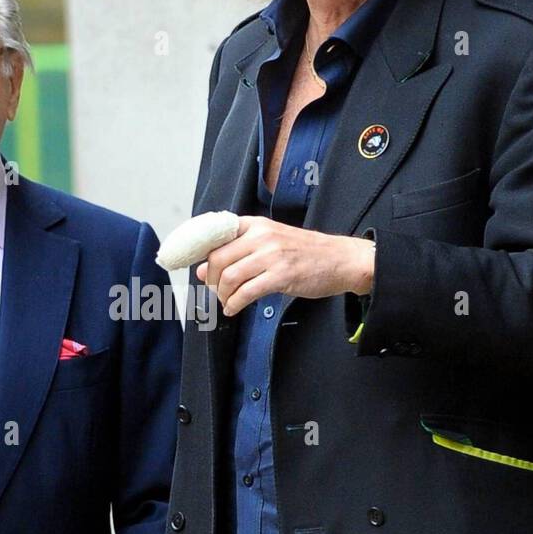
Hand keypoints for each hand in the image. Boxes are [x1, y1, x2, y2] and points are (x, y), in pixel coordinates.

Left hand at [196, 217, 374, 316]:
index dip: (197, 253)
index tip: (191, 267)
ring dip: (222, 295)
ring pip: (229, 277)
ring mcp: (272, 255)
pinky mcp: (282, 276)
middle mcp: (261, 236)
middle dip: (211, 280)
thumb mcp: (270, 243)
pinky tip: (234, 309)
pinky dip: (234, 304)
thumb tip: (202, 269)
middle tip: (215, 291)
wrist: (341, 259)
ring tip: (226, 302)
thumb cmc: (305, 252)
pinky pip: (247, 293)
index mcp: (255, 224)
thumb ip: (237, 252)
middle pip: (218, 259)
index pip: (214, 234)